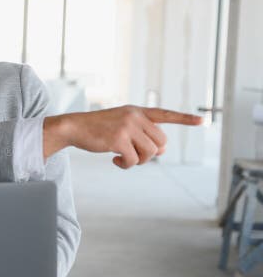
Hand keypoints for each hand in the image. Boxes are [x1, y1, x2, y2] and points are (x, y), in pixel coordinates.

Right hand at [43, 106, 202, 167]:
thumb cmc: (97, 128)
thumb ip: (142, 133)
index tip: (202, 121)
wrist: (74, 127)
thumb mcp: (121, 124)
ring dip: (140, 161)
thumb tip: (162, 150)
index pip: (165, 114)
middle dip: (151, 153)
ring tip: (124, 158)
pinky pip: (134, 160)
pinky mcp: (118, 139)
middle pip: (160, 142)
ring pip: (150, 152)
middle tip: (135, 155)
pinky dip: (126, 165)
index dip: (185, 119)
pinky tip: (115, 161)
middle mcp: (135, 116)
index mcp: (137, 111)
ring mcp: (127, 127)